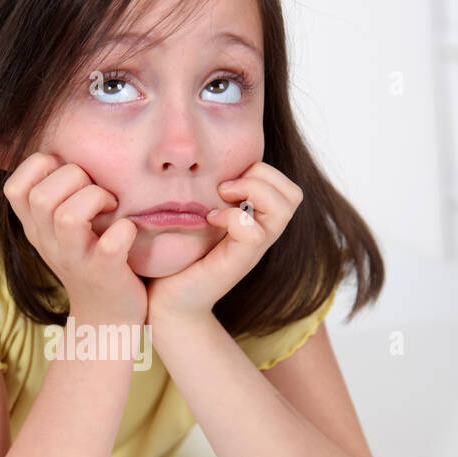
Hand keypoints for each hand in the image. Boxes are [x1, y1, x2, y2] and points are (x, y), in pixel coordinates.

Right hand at [3, 152, 147, 325]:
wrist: (107, 317)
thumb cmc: (90, 259)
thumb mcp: (60, 228)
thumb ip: (55, 193)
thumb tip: (55, 147)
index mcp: (35, 227)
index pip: (15, 186)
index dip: (40, 166)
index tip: (66, 174)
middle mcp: (48, 243)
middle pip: (42, 196)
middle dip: (75, 179)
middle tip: (98, 192)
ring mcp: (74, 260)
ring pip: (68, 216)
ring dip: (96, 199)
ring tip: (112, 208)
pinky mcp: (104, 274)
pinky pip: (110, 244)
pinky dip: (124, 231)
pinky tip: (128, 232)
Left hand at [146, 161, 303, 322]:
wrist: (165, 299)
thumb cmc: (176, 255)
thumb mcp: (197, 214)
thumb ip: (209, 191)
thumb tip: (201, 157)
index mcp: (256, 219)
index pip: (286, 186)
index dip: (261, 171)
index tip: (225, 180)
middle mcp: (262, 234)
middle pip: (293, 193)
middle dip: (261, 176)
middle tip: (225, 188)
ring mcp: (253, 249)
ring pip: (284, 206)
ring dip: (252, 191)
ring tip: (220, 199)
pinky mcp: (238, 262)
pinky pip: (253, 230)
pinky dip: (231, 217)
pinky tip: (210, 220)